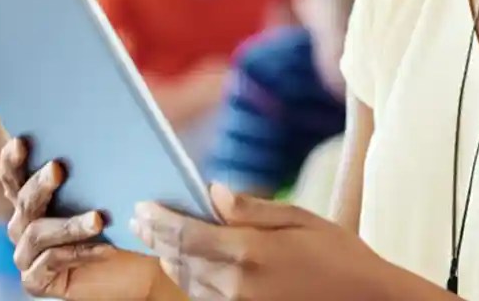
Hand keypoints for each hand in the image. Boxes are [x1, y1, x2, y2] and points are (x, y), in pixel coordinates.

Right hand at [0, 137, 165, 299]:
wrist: (138, 266)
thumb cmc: (120, 221)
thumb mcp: (107, 192)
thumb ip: (94, 170)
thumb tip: (102, 133)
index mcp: (32, 199)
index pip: (13, 176)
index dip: (12, 159)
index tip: (21, 141)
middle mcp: (23, 225)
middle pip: (24, 201)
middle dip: (40, 184)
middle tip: (59, 168)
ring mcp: (27, 255)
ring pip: (38, 233)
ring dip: (70, 224)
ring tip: (99, 219)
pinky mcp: (36, 281)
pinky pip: (53, 262)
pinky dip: (82, 252)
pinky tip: (107, 248)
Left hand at [134, 183, 388, 299]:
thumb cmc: (340, 256)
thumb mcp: (301, 220)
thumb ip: (252, 209)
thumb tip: (212, 192)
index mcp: (250, 252)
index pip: (187, 234)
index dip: (161, 220)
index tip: (143, 206)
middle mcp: (238, 285)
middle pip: (181, 260)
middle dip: (156, 238)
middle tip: (138, 220)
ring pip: (189, 284)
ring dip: (169, 260)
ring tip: (155, 241)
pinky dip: (190, 281)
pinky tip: (185, 266)